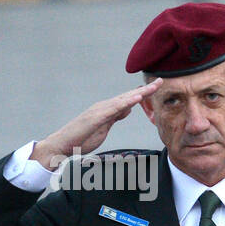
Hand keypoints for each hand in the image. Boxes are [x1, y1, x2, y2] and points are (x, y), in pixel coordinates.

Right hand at [29, 79, 162, 170]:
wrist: (63, 144)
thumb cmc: (82, 138)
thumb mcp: (104, 127)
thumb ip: (115, 117)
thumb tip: (127, 109)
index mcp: (107, 110)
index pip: (128, 100)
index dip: (143, 93)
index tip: (156, 87)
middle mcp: (104, 107)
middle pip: (128, 96)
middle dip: (145, 89)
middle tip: (161, 81)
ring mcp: (99, 111)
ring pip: (123, 100)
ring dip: (139, 93)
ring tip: (153, 87)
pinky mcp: (95, 118)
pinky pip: (113, 110)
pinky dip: (125, 103)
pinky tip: (136, 99)